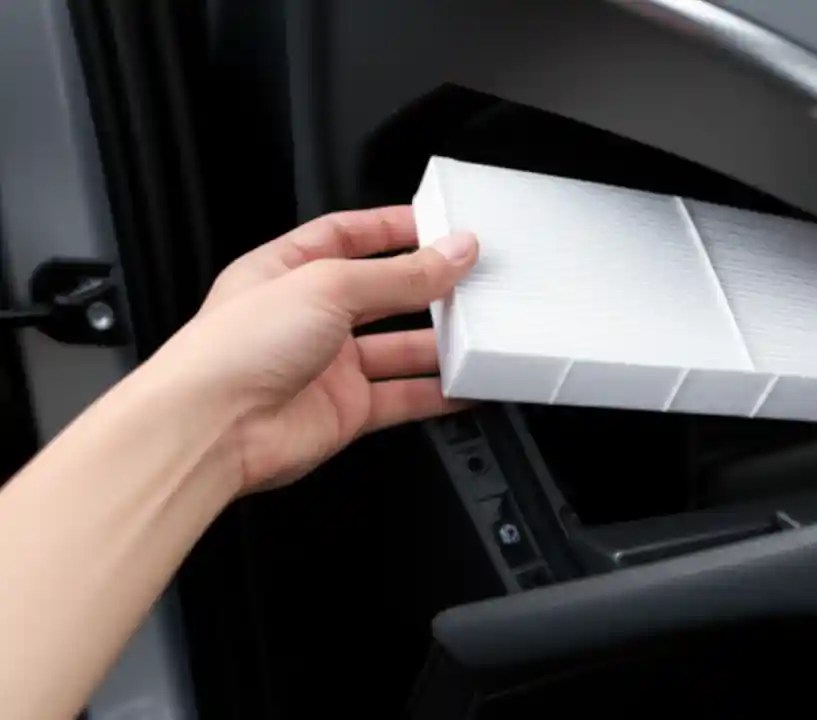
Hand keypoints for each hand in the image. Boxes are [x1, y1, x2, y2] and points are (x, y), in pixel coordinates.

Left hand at [155, 206, 477, 492]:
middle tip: (471, 279)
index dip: (391, 228)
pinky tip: (465, 385)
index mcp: (286, 270)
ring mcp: (327, 366)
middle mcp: (307, 317)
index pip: (346, 237)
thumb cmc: (234, 350)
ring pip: (398, 347)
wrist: (211, 431)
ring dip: (438, 341)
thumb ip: (399, 274)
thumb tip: (452, 253)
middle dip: (426, 286)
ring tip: (478, 331)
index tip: (438, 225)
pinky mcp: (344, 410)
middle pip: (381, 293)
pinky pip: (403, 397)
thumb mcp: (328, 286)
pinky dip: (437, 392)